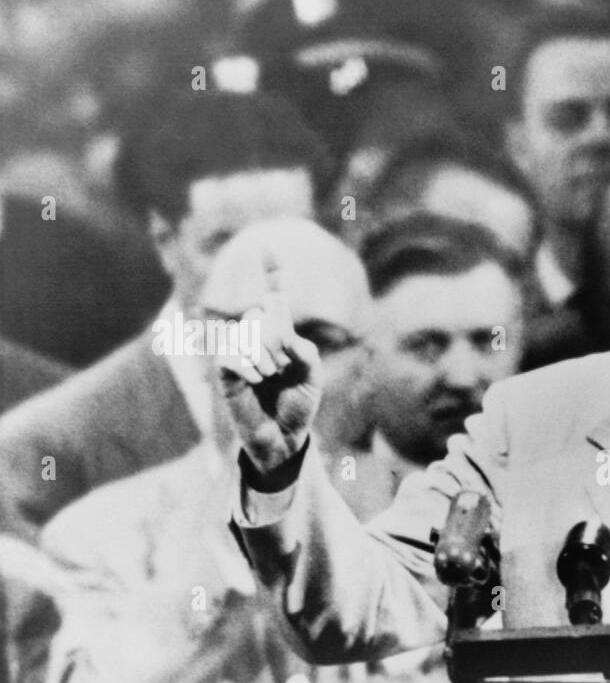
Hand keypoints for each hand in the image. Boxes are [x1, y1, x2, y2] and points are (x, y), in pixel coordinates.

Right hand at [215, 251, 321, 473]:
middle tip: (282, 368)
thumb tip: (284, 334)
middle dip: (277, 341)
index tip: (266, 245)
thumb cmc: (298, 404)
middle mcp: (256, 337)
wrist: (285, 437)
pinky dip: (249, 368)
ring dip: (265, 358)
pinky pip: (231, 353)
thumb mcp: (312, 376)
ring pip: (246, 332)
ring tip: (270, 378)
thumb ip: (305, 351)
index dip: (271, 270)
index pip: (274, 297)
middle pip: (259, 313)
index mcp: (280, 334)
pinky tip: (256, 381)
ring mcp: (238, 351)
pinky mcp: (224, 370)